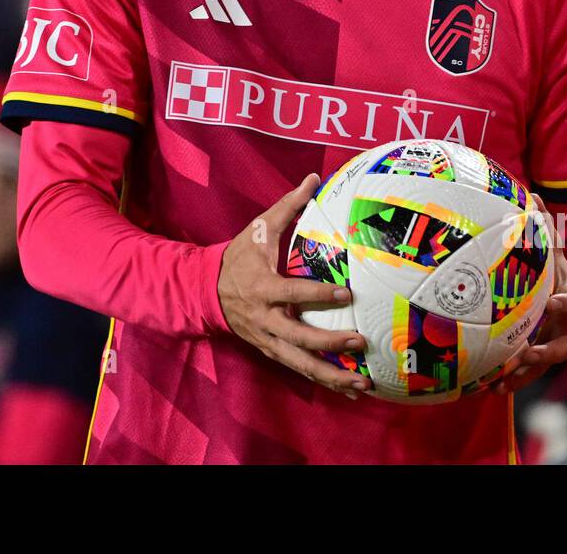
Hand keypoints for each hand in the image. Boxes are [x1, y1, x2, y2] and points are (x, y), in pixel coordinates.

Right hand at [217, 173, 368, 398]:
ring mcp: (268, 339)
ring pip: (300, 364)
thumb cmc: (238, 257)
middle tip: (360, 342)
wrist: (204, 290)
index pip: (293, 293)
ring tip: (362, 385)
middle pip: (299, 338)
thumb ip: (288, 206)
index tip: (346, 294)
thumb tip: (314, 178)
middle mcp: (265, 319)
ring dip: (331, 377)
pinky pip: (299, 369)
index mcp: (262, 288)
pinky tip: (348, 388)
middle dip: (330, 343)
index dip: (318, 295)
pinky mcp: (271, 351)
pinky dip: (323, 380)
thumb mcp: (258, 229)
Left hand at [493, 193, 566, 394]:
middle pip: (563, 344)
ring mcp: (554, 345)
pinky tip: (489, 389)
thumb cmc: (555, 273)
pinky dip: (511, 382)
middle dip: (545, 351)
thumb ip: (544, 228)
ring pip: (544, 366)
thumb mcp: (552, 252)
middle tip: (525, 353)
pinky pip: (527, 375)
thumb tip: (532, 194)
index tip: (553, 302)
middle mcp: (565, 327)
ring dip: (525, 374)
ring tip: (501, 382)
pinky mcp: (539, 360)